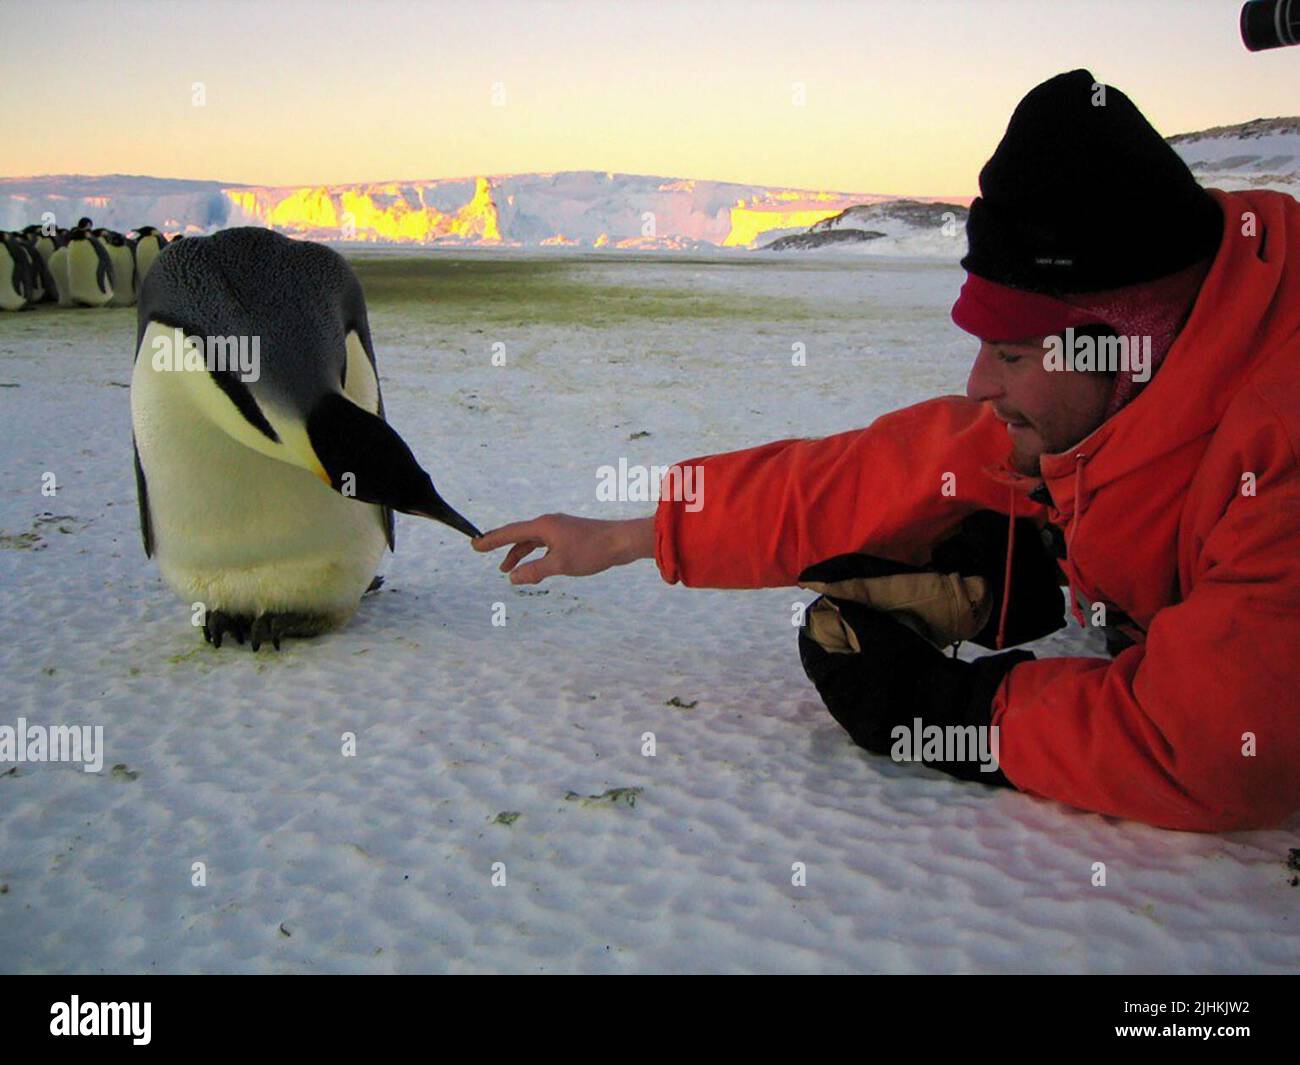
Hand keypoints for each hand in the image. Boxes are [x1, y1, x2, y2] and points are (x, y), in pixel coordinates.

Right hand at [472, 514, 654, 584]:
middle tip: (482, 550)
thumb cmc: (592, 551)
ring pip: (532, 541)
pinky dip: (535, 556)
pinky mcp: (569, 536)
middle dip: (501, 545)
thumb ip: (535, 571)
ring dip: (519, 554)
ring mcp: (559, 529)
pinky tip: (535, 569)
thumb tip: (513, 578)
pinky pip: (544, 545)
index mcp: (543, 526)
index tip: (475, 544)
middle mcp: (549, 524)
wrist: (621, 541)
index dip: (491, 540)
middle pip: (518, 535)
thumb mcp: (560, 565)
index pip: (510, 532)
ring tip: (507, 570)